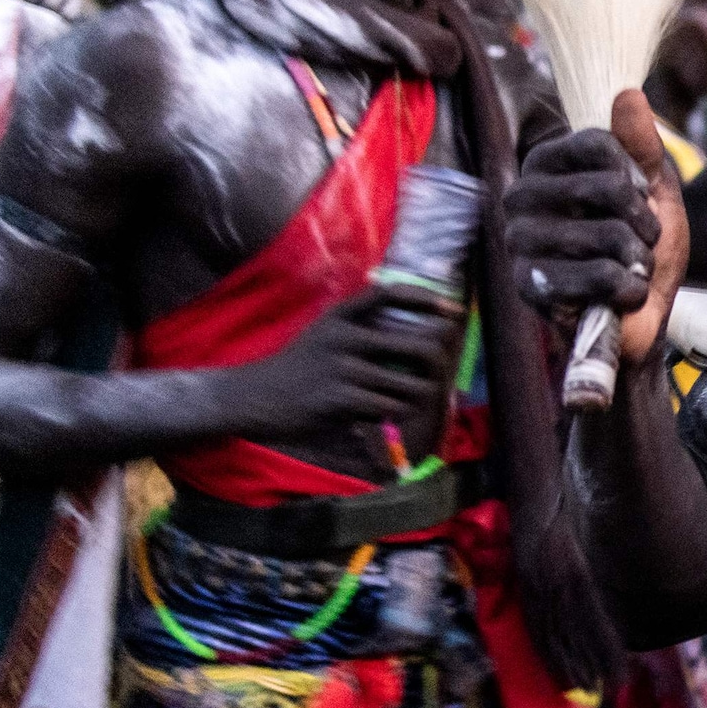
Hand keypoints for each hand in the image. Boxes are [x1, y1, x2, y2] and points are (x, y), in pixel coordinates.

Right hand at [227, 287, 457, 436]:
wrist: (253, 396)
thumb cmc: (298, 365)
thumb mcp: (323, 333)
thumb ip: (360, 325)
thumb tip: (414, 326)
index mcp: (341, 315)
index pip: (391, 294)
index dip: (428, 300)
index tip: (453, 311)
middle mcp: (344, 336)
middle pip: (418, 345)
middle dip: (437, 363)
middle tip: (436, 372)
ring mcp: (343, 368)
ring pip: (410, 384)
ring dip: (418, 395)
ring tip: (412, 397)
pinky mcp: (341, 399)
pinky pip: (391, 407)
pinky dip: (397, 412)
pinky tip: (388, 412)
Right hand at [504, 88, 688, 361]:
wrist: (638, 318)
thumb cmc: (639, 248)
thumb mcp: (652, 192)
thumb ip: (642, 146)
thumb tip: (628, 94)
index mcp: (545, 163)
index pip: (601, 143)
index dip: (638, 178)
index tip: (638, 201)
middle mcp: (521, 195)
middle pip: (611, 188)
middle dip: (645, 225)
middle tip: (637, 244)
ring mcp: (519, 241)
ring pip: (612, 237)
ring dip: (639, 262)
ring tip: (625, 270)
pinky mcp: (528, 286)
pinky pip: (602, 276)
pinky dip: (629, 291)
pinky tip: (616, 297)